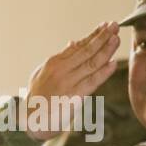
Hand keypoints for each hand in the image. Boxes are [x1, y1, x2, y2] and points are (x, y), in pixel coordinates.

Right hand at [22, 21, 120, 140]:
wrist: (29, 120)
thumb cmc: (37, 97)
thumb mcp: (42, 73)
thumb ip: (60, 59)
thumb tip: (72, 43)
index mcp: (53, 63)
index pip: (77, 46)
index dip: (93, 35)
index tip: (105, 25)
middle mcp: (61, 71)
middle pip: (86, 51)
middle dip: (102, 37)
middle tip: (114, 25)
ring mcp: (67, 83)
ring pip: (91, 63)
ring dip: (106, 50)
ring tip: (116, 38)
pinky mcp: (73, 97)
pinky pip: (91, 82)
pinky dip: (103, 73)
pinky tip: (112, 64)